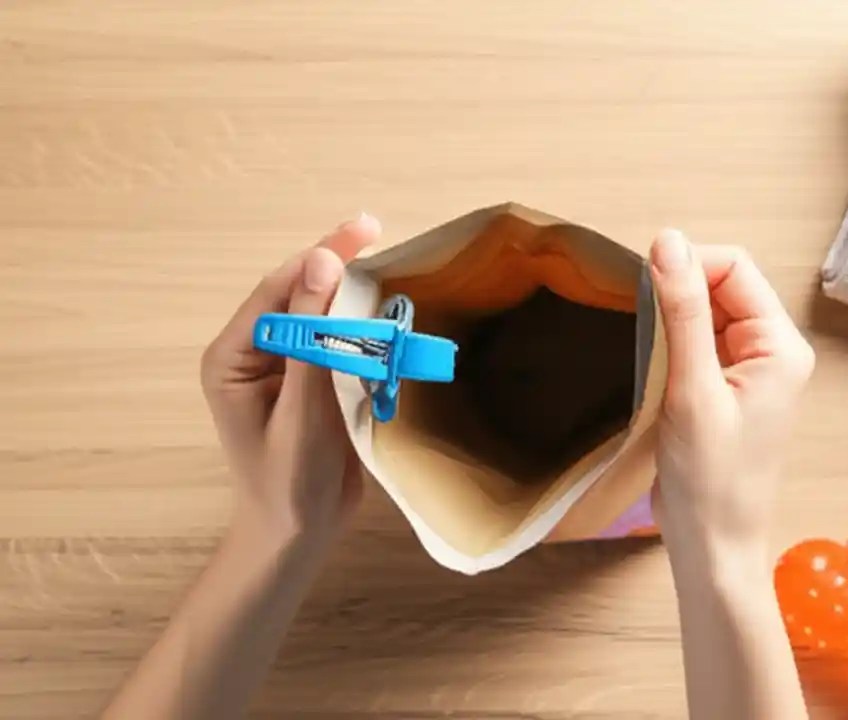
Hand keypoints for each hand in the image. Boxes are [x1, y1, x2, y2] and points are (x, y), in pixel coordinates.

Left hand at [200, 214, 380, 547]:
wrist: (299, 535)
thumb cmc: (291, 482)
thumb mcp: (303, 407)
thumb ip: (311, 335)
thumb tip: (320, 261)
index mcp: (233, 357)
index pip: (278, 289)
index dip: (321, 256)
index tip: (364, 229)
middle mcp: (252, 354)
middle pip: (297, 294)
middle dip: (339, 267)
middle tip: (379, 232)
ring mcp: (281, 368)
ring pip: (319, 315)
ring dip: (353, 295)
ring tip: (390, 267)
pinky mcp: (308, 382)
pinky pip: (334, 340)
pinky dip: (362, 327)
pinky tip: (387, 311)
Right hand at [647, 229, 815, 574]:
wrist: (712, 548)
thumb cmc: (710, 481)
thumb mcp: (692, 390)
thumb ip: (683, 313)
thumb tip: (668, 241)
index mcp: (780, 346)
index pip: (734, 267)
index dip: (687, 265)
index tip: (640, 287)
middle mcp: (771, 351)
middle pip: (720, 286)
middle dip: (675, 293)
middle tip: (636, 324)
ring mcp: (747, 371)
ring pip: (703, 314)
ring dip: (668, 321)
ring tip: (642, 352)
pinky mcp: (723, 389)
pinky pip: (695, 344)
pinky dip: (667, 345)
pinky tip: (647, 368)